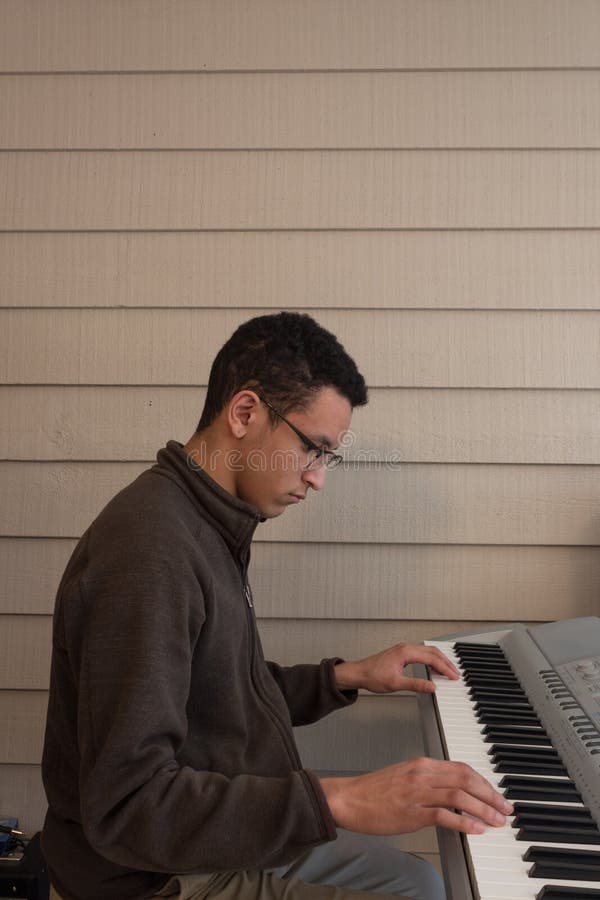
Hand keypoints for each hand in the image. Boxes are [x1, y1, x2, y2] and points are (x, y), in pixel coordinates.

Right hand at [320, 757, 512, 835]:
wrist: (350, 799)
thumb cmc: (374, 791)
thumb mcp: (404, 776)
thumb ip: (428, 780)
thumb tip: (452, 792)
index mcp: (422, 764)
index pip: (462, 768)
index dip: (483, 781)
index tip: (495, 794)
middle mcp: (423, 773)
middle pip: (466, 779)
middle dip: (490, 795)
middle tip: (505, 808)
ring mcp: (418, 792)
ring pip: (460, 796)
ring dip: (484, 809)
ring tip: (497, 820)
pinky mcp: (412, 812)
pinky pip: (445, 815)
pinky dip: (464, 822)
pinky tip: (476, 829)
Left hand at [334, 642, 459, 693]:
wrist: (359, 673)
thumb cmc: (372, 676)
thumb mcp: (395, 684)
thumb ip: (415, 685)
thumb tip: (431, 687)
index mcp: (405, 652)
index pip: (431, 658)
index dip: (444, 668)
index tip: (453, 676)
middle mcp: (406, 648)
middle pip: (432, 652)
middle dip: (446, 662)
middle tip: (455, 674)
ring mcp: (404, 649)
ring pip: (428, 651)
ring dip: (440, 660)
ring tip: (448, 671)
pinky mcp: (402, 653)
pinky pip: (422, 654)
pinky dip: (432, 660)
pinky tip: (434, 668)